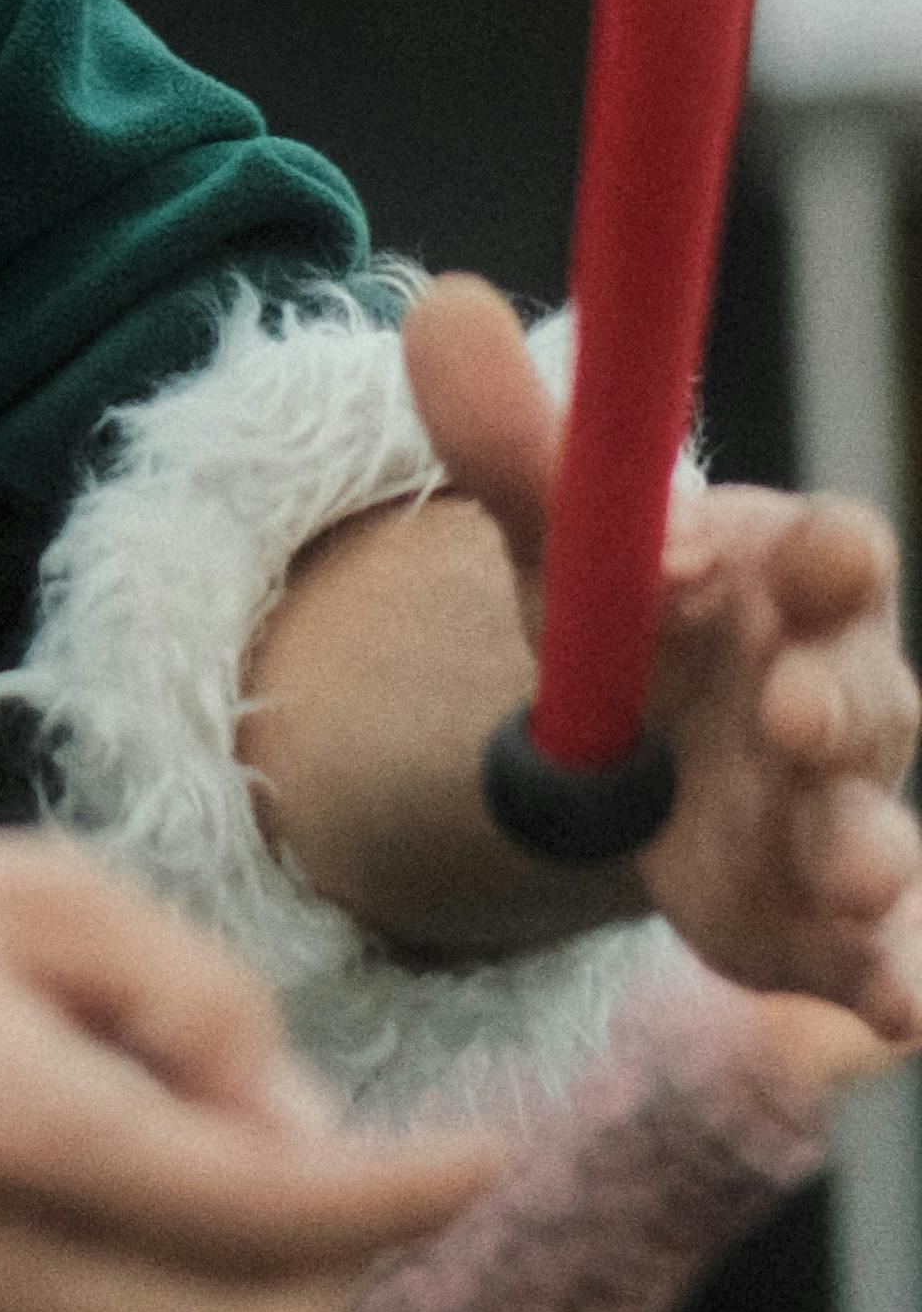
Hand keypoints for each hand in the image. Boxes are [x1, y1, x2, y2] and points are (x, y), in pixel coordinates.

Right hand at [0, 807, 505, 1311]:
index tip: (492, 1156)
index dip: (404, 1197)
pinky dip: (145, 1302)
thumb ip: (202, 1005)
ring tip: (140, 1135)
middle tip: (342, 1158)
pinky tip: (73, 1200)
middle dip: (340, 1265)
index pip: (263, 1213)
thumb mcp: (40, 893)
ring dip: (233, 1274)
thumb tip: (311, 1144)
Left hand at [408, 280, 921, 1036]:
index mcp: (789, 575)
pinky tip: (897, 1008)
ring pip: (878, 825)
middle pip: (868, 690)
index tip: (790, 553)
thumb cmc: (627, 613)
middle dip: (839, 703)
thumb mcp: (557, 530)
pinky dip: (894, 975)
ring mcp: (843, 809)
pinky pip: (881, 949)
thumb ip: (511, 438)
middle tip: (795, 712)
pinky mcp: (830, 920)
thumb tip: (436, 302)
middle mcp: (840, 688)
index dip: (823, 550)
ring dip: (870, 847)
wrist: (639, 750)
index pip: (834, 546)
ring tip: (851, 869)